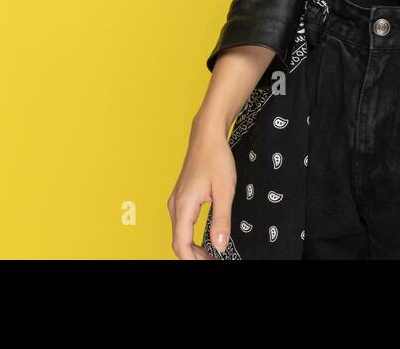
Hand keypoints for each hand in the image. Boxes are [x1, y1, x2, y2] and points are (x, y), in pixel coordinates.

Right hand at [168, 116, 236, 259]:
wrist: (207, 136)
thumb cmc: (215, 158)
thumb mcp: (225, 191)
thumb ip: (221, 220)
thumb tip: (218, 245)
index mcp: (184, 205)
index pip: (181, 243)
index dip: (193, 259)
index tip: (209, 263)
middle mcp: (175, 205)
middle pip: (178, 242)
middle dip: (194, 256)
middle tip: (213, 261)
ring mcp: (176, 201)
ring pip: (179, 234)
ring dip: (192, 248)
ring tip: (211, 254)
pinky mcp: (180, 198)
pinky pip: (181, 224)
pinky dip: (190, 237)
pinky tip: (203, 240)